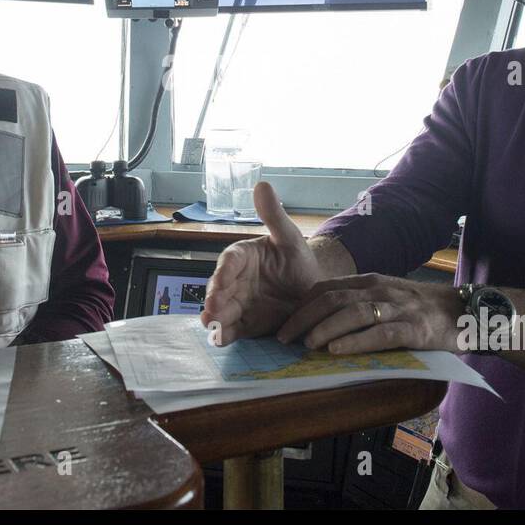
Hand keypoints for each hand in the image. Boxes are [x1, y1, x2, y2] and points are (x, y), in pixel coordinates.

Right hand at [200, 182, 322, 344]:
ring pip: (221, 310)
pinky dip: (225, 334)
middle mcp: (234, 280)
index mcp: (242, 256)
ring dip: (215, 318)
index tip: (221, 282)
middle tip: (212, 309)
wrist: (312, 291)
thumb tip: (262, 184)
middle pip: (219, 289)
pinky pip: (232, 329)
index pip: (229, 261)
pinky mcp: (244, 323)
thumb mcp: (289, 237)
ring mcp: (238, 303)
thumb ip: (274, 215)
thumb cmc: (297, 259)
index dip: (223, 272)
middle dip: (214, 299)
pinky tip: (221, 340)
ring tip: (212, 325)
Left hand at [276, 274, 463, 354]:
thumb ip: (358, 302)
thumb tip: (321, 320)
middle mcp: (379, 290)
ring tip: (306, 344)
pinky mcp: (414, 329)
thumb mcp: (385, 296)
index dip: (301, 305)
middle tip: (283, 337)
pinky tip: (337, 350)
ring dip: (325, 328)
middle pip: (333, 298)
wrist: (464, 310)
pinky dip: (356, 342)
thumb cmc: (419, 308)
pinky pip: (380, 334)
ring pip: (354, 312)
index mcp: (369, 281)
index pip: (326, 287)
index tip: (283, 323)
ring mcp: (397, 308)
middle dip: (303, 317)